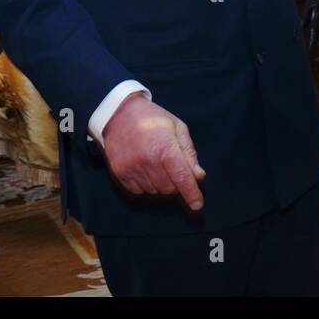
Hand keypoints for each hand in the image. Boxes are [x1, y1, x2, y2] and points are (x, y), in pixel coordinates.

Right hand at [101, 94, 205, 210]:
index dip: (191, 194)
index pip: (182, 178)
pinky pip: (139, 192)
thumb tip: (198, 176)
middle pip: (169, 189)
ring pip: (155, 191)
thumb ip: (189, 153)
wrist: (119, 113)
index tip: (197, 205)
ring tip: (156, 164)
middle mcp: (148, 161)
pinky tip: (144, 169)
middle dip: (175, 183)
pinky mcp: (120, 174)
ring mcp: (132, 168)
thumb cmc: (153, 119)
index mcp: (165, 147)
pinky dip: (145, 185)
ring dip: (160, 184)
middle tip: (171, 167)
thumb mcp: (177, 128)